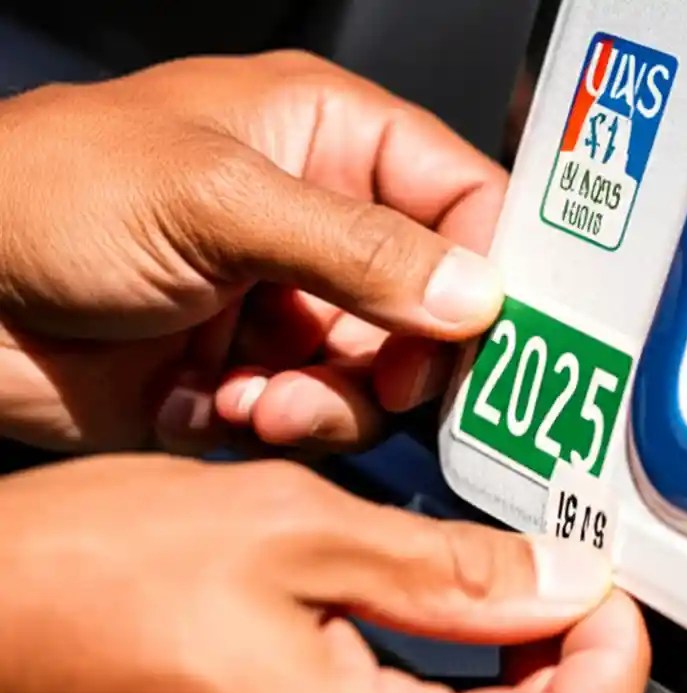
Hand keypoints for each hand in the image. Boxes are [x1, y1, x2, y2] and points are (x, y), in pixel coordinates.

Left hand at [0, 51, 509, 453]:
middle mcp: (324, 221)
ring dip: (344, 398)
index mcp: (328, 138)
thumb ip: (358, 249)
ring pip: (389, 370)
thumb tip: (478, 295)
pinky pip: (325, 414)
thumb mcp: (215, 201)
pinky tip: (226, 408)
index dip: (496, 262)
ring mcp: (292, 302)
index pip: (464, 195)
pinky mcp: (255, 373)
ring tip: (270, 397)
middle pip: (441, 299)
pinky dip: (291, 424)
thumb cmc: (47, 195)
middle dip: (415, 351)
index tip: (503, 331)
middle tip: (391, 379)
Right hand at [0, 455, 649, 692]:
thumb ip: (447, 568)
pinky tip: (457, 614)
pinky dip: (463, 679)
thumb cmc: (92, 577)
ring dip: (523, 671)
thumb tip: (562, 579)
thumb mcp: (297, 533)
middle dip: (571, 663)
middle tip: (573, 578)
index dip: (608, 659)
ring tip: (523, 583)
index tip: (609, 589)